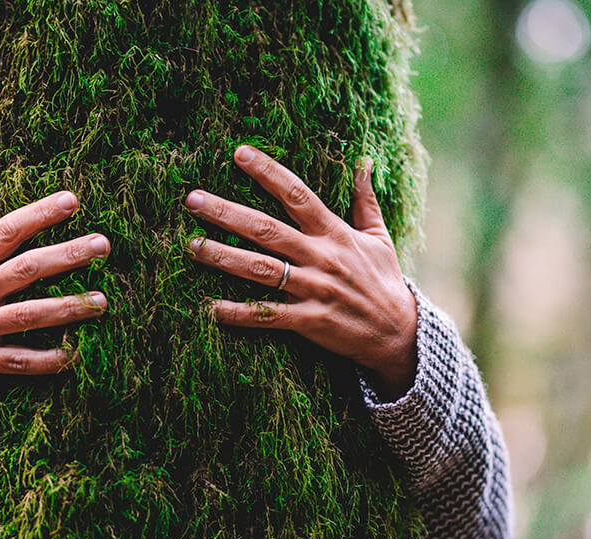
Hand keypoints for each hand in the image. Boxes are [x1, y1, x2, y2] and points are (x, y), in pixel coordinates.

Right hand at [0, 177, 110, 419]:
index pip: (5, 232)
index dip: (38, 214)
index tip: (71, 200)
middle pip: (26, 270)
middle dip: (67, 255)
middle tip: (103, 245)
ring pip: (29, 316)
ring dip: (67, 308)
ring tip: (102, 300)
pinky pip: (16, 361)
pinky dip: (45, 360)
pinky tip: (74, 355)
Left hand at [184, 145, 417, 400]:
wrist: (398, 333)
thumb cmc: (384, 281)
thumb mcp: (379, 237)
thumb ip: (365, 200)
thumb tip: (363, 161)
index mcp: (335, 233)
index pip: (297, 195)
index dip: (268, 173)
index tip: (239, 153)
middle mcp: (322, 257)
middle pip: (267, 230)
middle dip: (228, 213)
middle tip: (193, 200)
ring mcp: (314, 290)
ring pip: (262, 270)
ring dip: (224, 257)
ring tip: (192, 246)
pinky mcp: (310, 321)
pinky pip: (270, 315)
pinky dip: (242, 313)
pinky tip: (213, 308)